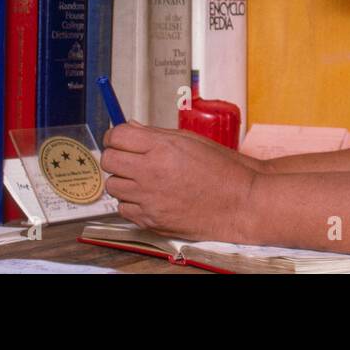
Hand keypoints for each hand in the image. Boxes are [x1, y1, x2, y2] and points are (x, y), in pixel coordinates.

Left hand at [101, 121, 262, 241]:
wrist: (240, 202)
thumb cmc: (223, 169)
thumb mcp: (192, 140)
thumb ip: (156, 135)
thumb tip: (131, 128)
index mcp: (162, 148)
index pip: (117, 136)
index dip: (117, 135)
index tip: (121, 138)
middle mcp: (151, 172)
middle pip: (108, 160)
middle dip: (116, 156)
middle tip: (130, 157)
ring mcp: (148, 199)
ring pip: (112, 186)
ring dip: (124, 181)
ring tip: (143, 179)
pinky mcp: (149, 220)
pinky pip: (124, 208)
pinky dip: (132, 203)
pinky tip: (150, 197)